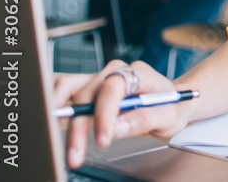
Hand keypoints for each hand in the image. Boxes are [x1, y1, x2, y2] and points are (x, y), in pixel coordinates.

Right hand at [53, 60, 195, 168]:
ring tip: (66, 147)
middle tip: (77, 155)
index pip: (113, 87)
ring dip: (64, 118)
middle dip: (80, 126)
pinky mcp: (90, 88)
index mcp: (139, 73)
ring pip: (71, 90)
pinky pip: (66, 90)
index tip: (102, 139)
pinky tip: (55, 126)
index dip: (103, 113)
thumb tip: (115, 129)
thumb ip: (145, 119)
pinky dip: (58, 105)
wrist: (172, 102)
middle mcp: (117, 71)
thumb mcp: (169, 116)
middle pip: (88, 93)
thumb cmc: (172, 107)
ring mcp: (101, 78)